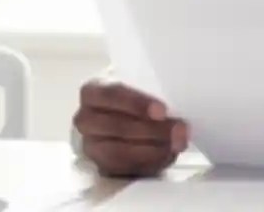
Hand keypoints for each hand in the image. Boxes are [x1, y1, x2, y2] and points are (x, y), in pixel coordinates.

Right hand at [73, 80, 188, 177]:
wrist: (123, 124)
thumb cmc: (132, 103)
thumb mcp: (139, 93)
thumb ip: (154, 101)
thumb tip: (177, 123)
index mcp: (91, 93)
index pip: (109, 95)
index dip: (136, 103)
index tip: (162, 111)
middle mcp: (84, 120)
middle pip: (115, 126)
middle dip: (152, 130)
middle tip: (178, 130)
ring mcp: (90, 146)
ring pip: (118, 152)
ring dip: (152, 149)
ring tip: (176, 144)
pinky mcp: (101, 167)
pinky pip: (126, 169)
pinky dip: (150, 162)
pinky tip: (167, 155)